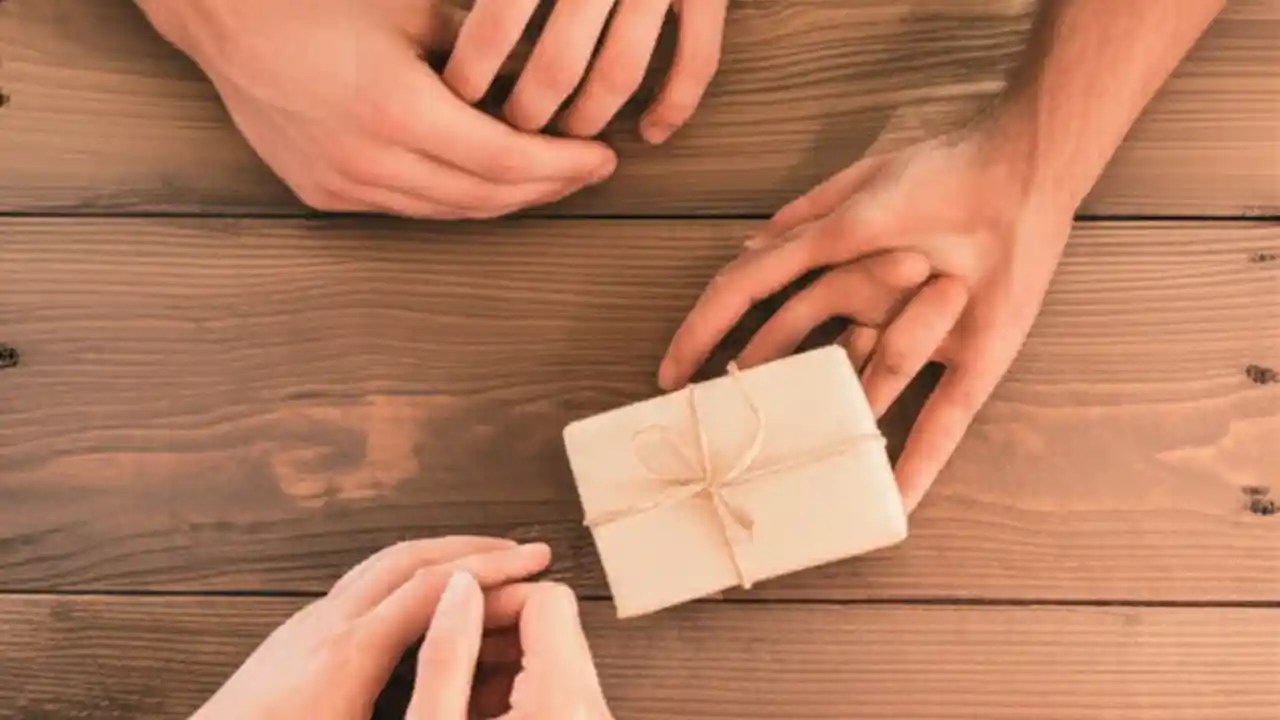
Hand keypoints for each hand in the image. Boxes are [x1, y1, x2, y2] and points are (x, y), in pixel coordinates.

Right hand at [135, 0, 616, 217]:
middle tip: (588, 173)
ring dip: (504, 200)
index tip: (603, 158)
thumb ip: (477, 54)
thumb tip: (533, 81)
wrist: (223, 17)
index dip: (562, 166)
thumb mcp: (410, 10)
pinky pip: (409, 207)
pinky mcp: (322, 192)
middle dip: (546, 188)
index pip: (504, 161)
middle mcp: (368, 161)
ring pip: (448, 212)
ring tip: (547, 180)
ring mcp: (341, 184)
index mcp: (395, 110)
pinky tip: (484, 182)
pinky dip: (455, 199)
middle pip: (484, 197)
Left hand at [192, 536, 552, 719]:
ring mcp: (306, 625)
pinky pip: (362, 585)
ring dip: (437, 556)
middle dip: (471, 546)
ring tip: (479, 567)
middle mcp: (326, 624)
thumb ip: (418, 704)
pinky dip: (406, 577)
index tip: (534, 560)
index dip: (492, 568)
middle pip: (409, 558)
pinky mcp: (294, 638)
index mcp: (348, 652)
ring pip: (381, 566)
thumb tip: (462, 690)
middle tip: (520, 550)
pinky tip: (421, 602)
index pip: (433, 586)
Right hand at [409, 578, 612, 718]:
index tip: (458, 613)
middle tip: (452, 650)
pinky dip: (520, 693)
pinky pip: (559, 694)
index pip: (549, 598)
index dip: (498, 595)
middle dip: (499, 628)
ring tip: (458, 689)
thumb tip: (458, 587)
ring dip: (507, 660)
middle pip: (557, 627)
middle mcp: (593, 708)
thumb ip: (447, 655)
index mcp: (562, 699)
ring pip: (556, 660)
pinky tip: (479, 714)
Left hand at [442, 0, 727, 142]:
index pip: (498, 22)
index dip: (473, 70)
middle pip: (558, 64)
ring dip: (587, 118)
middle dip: (526, 111)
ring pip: (621, 74)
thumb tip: (418, 2)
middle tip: (506, 128)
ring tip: (562, 139)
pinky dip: (675, 105)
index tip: (455, 94)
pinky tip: (650, 134)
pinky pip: (698, 61)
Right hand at [658, 128, 1075, 510]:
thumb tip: (738, 258)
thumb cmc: (937, 178)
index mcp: (840, 270)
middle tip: (727, 430)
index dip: (712, 335)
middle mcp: (873, 311)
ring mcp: (922, 341)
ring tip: (798, 477)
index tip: (672, 376)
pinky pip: (942, 423)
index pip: (764, 309)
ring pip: (870, 393)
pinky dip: (920, 463)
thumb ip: (796, 233)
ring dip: (839, 433)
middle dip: (773, 395)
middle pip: (811, 363)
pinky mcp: (971, 363)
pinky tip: (899, 505)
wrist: (1020, 178)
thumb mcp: (855, 202)